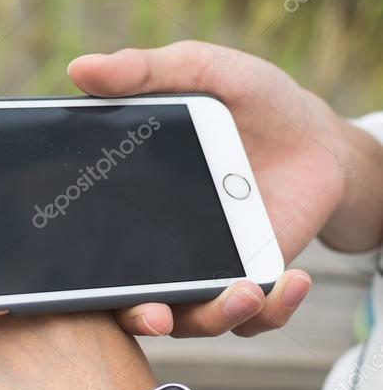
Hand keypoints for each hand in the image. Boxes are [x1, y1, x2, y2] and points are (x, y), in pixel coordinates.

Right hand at [68, 40, 348, 337]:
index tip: (73, 285)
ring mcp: (205, 270)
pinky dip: (274, 310)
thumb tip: (78, 69)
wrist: (317, 133)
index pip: (86, 247)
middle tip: (157, 315)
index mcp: (127, 201)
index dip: (72, 276)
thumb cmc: (250, 100)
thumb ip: (144, 73)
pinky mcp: (251, 283)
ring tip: (248, 291)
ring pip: (194, 320)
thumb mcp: (200, 72)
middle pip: (132, 301)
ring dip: (216, 316)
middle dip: (140, 317)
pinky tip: (295, 280)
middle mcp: (157, 248)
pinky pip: (254, 319)